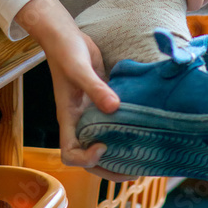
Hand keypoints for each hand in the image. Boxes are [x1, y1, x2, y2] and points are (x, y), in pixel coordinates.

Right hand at [15, 0, 127, 179]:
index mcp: (68, 118)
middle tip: (134, 171)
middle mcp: (79, 121)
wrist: (66, 37)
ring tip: (141, 160)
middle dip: (110, 169)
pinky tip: (142, 132)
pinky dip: (124, 132)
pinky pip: (111, 124)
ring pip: (103, 142)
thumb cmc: (66, 53)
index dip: (86, 158)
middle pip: (90, 157)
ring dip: (119, 155)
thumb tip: (115, 108)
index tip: (103, 146)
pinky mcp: (101, 102)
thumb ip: (95, 88)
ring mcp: (90, 113)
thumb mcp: (79, 69)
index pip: (70, 153)